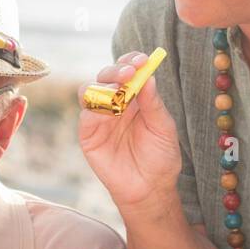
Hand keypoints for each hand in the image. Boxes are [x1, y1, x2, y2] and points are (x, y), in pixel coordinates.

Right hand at [78, 51, 182, 210]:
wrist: (150, 188)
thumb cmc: (160, 157)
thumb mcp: (163, 127)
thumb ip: (153, 103)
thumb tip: (147, 77)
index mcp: (134, 97)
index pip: (127, 71)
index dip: (131, 61)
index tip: (142, 59)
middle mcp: (114, 103)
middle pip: (105, 76)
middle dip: (115, 70)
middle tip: (129, 71)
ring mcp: (99, 119)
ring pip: (90, 91)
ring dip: (103, 86)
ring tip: (119, 89)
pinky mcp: (88, 136)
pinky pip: (86, 116)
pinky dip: (95, 109)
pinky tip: (110, 111)